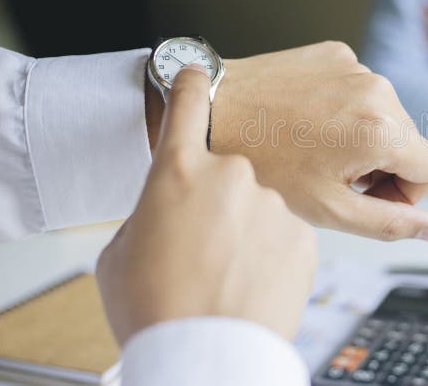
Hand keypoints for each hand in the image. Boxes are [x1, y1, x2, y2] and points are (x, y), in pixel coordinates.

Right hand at [98, 65, 316, 345]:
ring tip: (227, 270)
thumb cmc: (156, 308)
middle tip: (204, 242)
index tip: (200, 72)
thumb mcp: (123, 251)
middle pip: (229, 171)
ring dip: (248, 228)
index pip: (187, 103)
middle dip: (220, 200)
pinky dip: (273, 248)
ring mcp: (273, 202)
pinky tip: (252, 277)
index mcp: (178, 171)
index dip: (192, 83)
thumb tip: (169, 207)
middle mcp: (232, 174)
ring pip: (261, 204)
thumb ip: (154, 210)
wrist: (205, 356)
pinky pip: (286, 230)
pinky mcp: (304, 233)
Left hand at [209, 41, 427, 241]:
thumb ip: (391, 223)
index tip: (369, 197)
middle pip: (411, 140)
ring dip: (364, 137)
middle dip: (384, 166)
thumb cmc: (261, 163)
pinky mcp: (334, 52)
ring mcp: (354, 65)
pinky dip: (345, 109)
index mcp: (380, 128)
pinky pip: (359, 88)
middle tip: (336, 179)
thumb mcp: (328, 208)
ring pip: (386, 114)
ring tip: (317, 150)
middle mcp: (376, 87)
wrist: (208, 114)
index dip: (408, 194)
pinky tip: (308, 123)